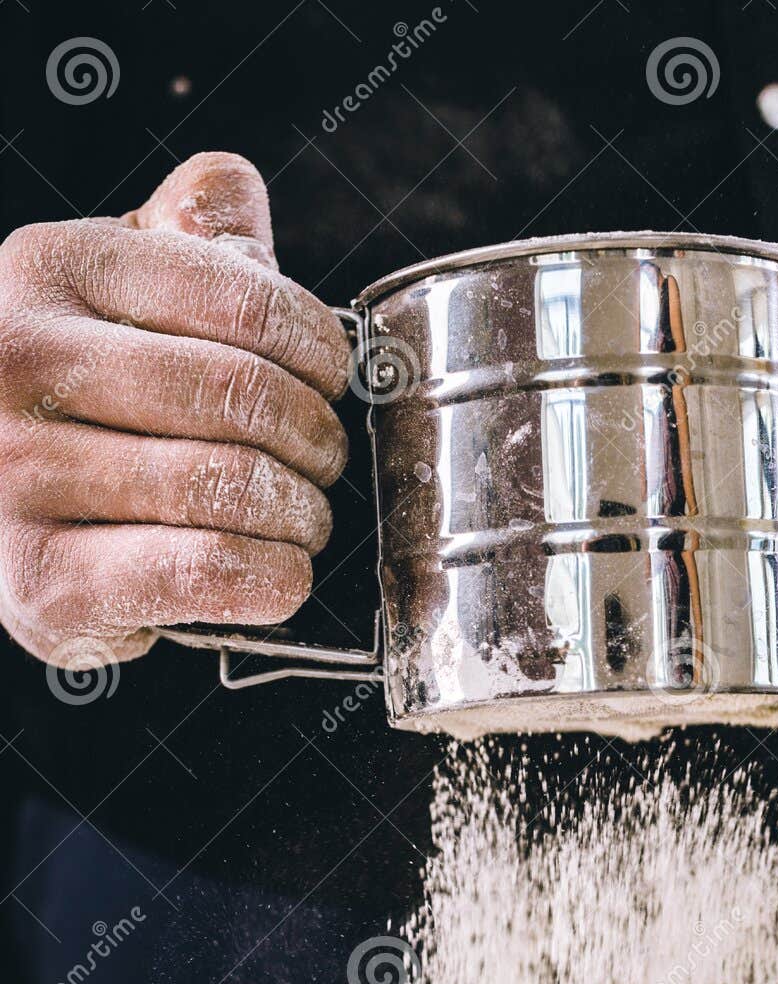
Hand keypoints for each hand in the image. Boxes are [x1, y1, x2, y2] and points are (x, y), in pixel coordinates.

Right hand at [0, 151, 350, 665]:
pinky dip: (273, 577)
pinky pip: (207, 569)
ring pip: (230, 487)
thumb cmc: (76, 402)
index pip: (240, 297)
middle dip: (315, 438)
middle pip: (241, 396)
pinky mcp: (45, 583)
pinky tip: (278, 572)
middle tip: (320, 461)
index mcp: (48, 269)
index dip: (318, 348)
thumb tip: (230, 191)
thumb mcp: (116, 296)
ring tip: (299, 518)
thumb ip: (186, 239)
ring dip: (300, 514)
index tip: (330, 379)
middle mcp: (13, 362)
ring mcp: (16, 477)